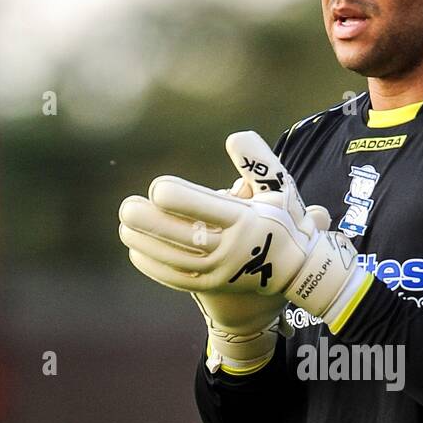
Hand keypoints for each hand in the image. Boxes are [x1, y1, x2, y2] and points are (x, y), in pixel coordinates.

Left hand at [144, 132, 367, 325]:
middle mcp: (235, 249)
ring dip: (147, 244)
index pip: (212, 210)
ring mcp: (223, 271)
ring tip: (124, 225)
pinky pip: (179, 279)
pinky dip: (155, 266)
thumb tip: (234, 137)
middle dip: (153, 224)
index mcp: (250, 221)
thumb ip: (258, 161)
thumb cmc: (284, 221)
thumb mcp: (281, 188)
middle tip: (127, 207)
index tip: (156, 188)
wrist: (297, 271)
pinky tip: (136, 250)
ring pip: (178, 260)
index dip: (183, 200)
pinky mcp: (214, 285)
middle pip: (188, 237)